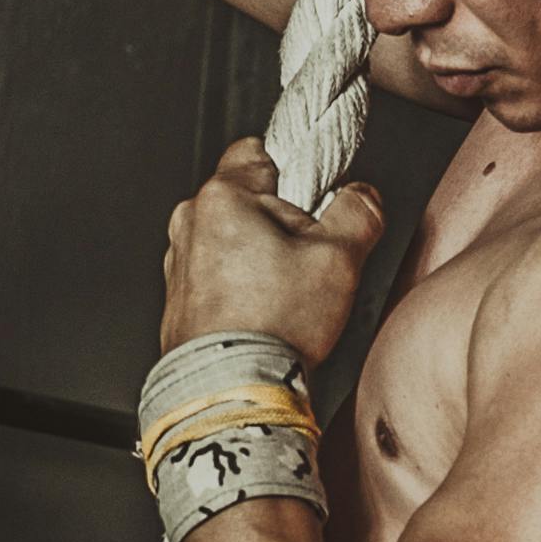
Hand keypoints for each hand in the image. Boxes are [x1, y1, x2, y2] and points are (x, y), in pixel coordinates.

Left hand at [160, 139, 384, 366]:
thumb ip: (358, 212)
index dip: (294, 171)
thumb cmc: (274, 325)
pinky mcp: (178, 300)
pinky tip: (262, 316)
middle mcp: (190, 222)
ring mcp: (179, 262)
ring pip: (231, 240)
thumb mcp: (339, 259)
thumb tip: (362, 196)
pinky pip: (216, 277)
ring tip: (285, 295)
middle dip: (280, 221)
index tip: (313, 199)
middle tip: (308, 259)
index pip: (258, 150)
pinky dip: (239, 288)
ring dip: (259, 257)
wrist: (231, 391)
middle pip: (247, 199)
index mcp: (224, 197)